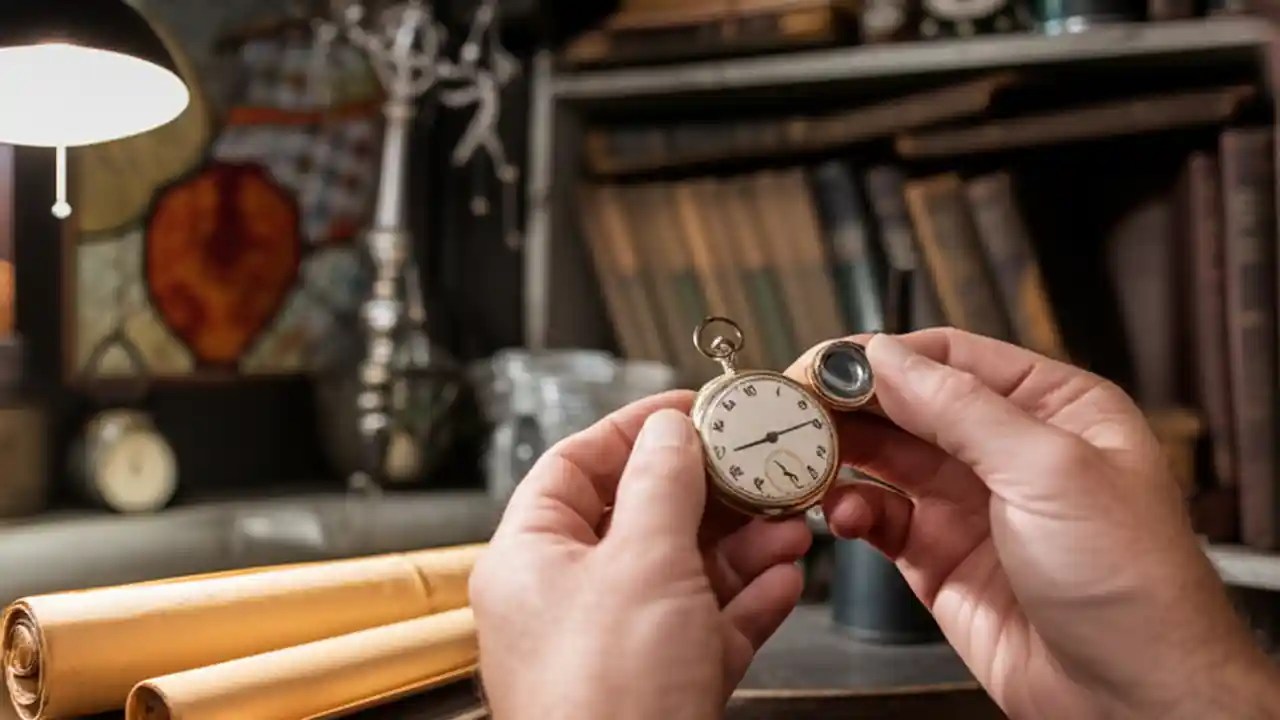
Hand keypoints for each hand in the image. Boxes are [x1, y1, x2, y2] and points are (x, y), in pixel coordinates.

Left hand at [469, 391, 811, 719]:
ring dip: (740, 547)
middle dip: (709, 493)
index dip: (634, 430)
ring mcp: (612, 645)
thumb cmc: (606, 698)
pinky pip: (704, 627)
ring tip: (788, 525)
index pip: (575, 464)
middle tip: (757, 468)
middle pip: (639, 517)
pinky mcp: (657, 686)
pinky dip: (745, 602)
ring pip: (680, 573)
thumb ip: (661, 483)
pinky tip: (783, 582)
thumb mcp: (642, 562)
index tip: (688, 411)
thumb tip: (669, 429)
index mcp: (530, 558)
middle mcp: (564, 599)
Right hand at [787, 328, 1279, 719]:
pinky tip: (845, 514)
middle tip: (796, 405)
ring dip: (842, 456)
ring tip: (806, 457)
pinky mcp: (940, 558)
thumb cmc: (1132, 585)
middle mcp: (1007, 451)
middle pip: (908, 405)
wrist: (1134, 699)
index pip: (952, 357)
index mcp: (1053, 408)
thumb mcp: (1049, 470)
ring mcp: (970, 505)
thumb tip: (888, 357)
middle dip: (851, 403)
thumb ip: (960, 408)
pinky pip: (880, 519)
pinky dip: (854, 513)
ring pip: (885, 460)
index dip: (885, 356)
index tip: (827, 362)